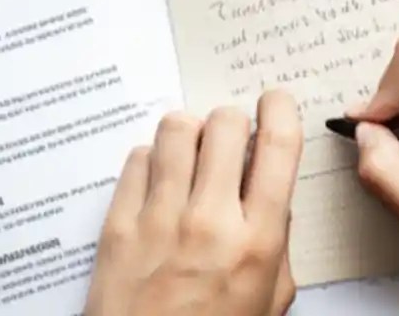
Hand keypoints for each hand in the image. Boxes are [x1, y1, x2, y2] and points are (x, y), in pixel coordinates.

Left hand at [85, 91, 303, 315]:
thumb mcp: (269, 299)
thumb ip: (279, 242)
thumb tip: (274, 193)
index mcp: (258, 241)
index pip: (278, 146)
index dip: (280, 109)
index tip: (276, 102)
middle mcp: (210, 222)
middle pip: (226, 123)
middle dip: (233, 122)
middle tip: (231, 138)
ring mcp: (159, 219)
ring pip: (177, 129)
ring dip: (191, 133)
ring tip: (192, 154)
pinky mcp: (118, 224)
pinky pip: (138, 157)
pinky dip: (153, 159)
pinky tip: (160, 181)